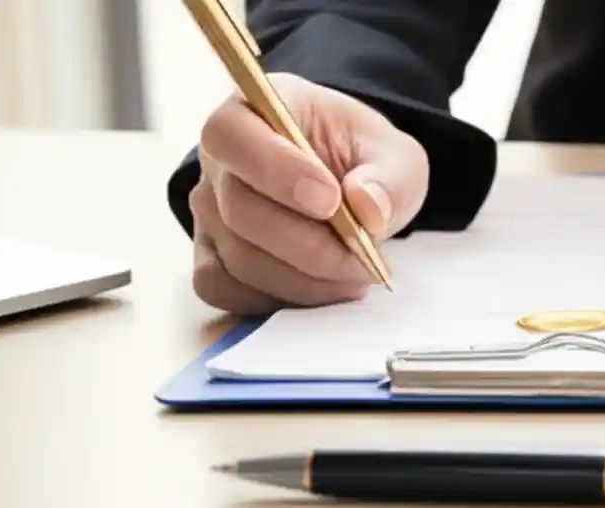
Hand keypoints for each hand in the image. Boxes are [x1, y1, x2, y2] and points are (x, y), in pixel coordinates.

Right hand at [190, 73, 429, 313]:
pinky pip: (223, 290)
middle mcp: (218, 162)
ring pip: (238, 259)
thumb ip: (390, 177)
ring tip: (354, 274)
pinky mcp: (211, 256)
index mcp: (252, 111)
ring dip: (304, 279)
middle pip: (239, 210)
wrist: (347, 186)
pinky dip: (275, 299)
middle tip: (362, 257)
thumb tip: (368, 207)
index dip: (276, 171)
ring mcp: (208, 212)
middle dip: (309, 245)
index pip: (231, 134)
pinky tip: (319, 288)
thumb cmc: (361, 160)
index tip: (331, 201)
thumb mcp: (396, 156)